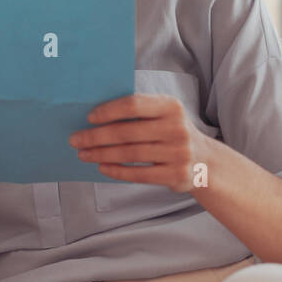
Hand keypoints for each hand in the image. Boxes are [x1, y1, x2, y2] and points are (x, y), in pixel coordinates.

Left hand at [70, 93, 205, 192]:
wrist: (205, 162)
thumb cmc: (173, 133)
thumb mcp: (165, 114)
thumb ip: (140, 111)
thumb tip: (96, 115)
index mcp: (172, 107)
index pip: (134, 105)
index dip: (109, 111)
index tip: (89, 117)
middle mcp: (177, 129)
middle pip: (127, 133)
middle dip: (96, 136)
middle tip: (76, 139)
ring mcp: (178, 154)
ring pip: (130, 154)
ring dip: (102, 154)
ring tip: (84, 154)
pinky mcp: (176, 175)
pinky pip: (139, 174)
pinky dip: (117, 171)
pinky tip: (102, 167)